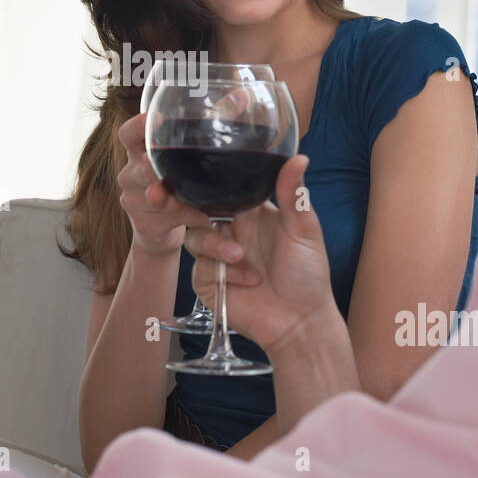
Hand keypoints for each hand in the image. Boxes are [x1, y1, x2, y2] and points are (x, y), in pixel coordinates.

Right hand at [116, 112, 211, 257]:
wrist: (162, 226)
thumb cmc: (175, 177)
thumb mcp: (184, 155)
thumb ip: (209, 127)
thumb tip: (242, 96)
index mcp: (139, 151)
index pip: (128, 134)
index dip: (137, 126)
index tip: (155, 118)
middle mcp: (131, 174)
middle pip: (136, 169)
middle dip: (148, 168)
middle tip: (154, 164)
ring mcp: (135, 200)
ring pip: (153, 197)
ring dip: (170, 198)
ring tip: (183, 198)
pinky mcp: (146, 224)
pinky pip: (170, 219)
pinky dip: (190, 217)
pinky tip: (206, 218)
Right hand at [183, 154, 335, 352]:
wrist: (301, 321)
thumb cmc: (308, 274)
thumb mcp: (305, 230)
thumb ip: (294, 194)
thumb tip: (299, 156)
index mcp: (249, 212)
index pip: (220, 188)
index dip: (204, 179)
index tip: (190, 169)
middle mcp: (229, 231)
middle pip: (194, 209)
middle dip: (179, 203)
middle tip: (169, 197)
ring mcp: (216, 257)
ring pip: (194, 237)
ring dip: (214, 245)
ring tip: (240, 256)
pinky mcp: (209, 282)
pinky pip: (200, 268)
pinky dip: (223, 272)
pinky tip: (248, 281)